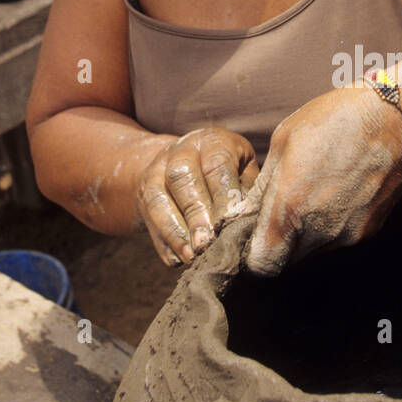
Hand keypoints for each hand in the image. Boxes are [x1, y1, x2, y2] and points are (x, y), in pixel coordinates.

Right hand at [136, 127, 259, 265]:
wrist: (185, 161)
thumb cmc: (230, 171)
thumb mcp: (244, 170)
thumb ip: (249, 192)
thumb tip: (258, 225)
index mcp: (213, 141)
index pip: (216, 164)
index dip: (223, 194)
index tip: (230, 221)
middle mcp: (180, 151)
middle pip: (182, 179)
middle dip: (195, 214)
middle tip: (206, 243)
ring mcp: (156, 171)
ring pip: (158, 199)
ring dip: (175, 231)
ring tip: (191, 256)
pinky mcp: (143, 194)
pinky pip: (148, 219)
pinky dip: (163, 242)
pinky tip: (177, 260)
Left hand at [241, 86, 401, 275]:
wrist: (394, 118)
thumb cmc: (334, 120)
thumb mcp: (284, 142)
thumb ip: (262, 188)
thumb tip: (245, 214)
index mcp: (290, 207)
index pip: (263, 265)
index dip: (255, 255)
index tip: (256, 237)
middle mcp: (319, 229)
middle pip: (288, 260)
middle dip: (281, 243)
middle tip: (284, 210)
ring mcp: (347, 233)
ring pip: (314, 250)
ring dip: (307, 233)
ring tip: (316, 193)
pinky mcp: (369, 230)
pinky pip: (339, 239)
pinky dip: (333, 225)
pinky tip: (338, 192)